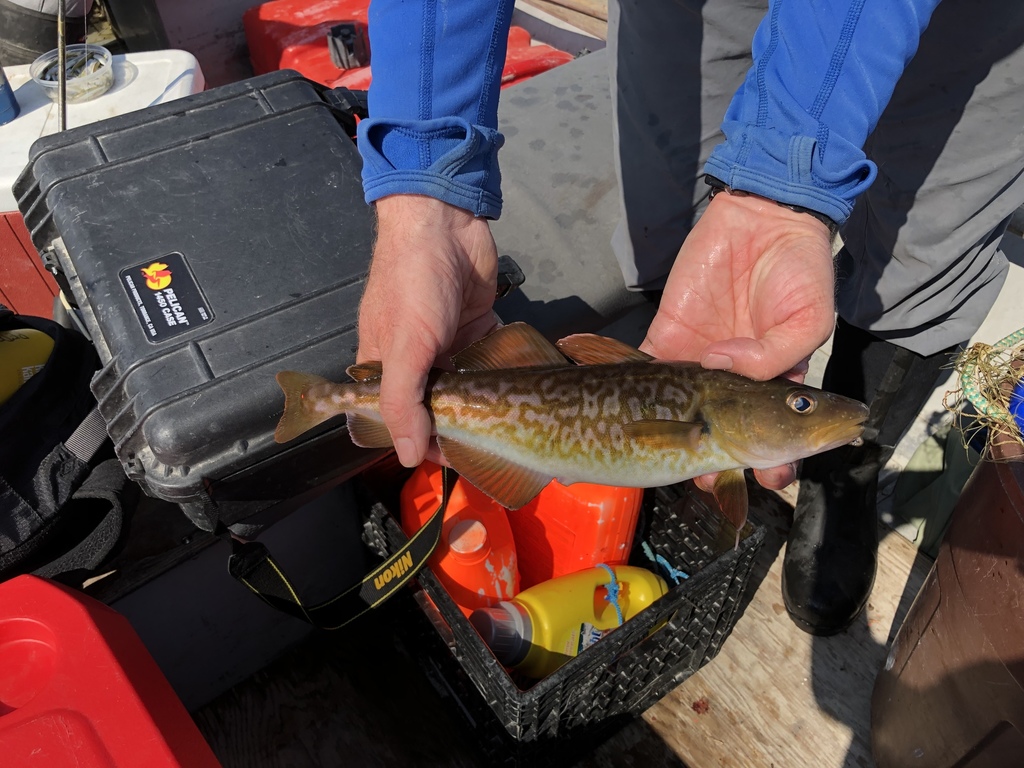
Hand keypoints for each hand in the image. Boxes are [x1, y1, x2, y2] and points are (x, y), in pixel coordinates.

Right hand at [357, 194, 499, 466]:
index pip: (394, 418)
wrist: (445, 223)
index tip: (447, 460)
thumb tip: (410, 457)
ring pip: (465, 387)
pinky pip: (489, 361)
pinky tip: (521, 392)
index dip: (416, 441)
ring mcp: (447, 344)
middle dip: (456, 425)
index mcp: (382, 368)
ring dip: (483, 404)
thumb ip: (404, 403)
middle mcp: (414, 361)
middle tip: (487, 447)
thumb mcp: (405, 347)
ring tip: (511, 427)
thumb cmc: (413, 283)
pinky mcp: (476, 328)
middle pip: (434, 407)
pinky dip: (501, 373)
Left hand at [640, 190, 835, 490]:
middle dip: (717, 465)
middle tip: (711, 482)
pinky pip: (646, 369)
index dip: (775, 462)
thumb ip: (774, 353)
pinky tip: (625, 421)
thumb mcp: (807, 318)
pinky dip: (632, 393)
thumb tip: (728, 369)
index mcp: (775, 384)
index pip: (777, 436)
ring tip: (673, 466)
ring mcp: (699, 362)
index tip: (772, 479)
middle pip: (722, 437)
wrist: (762, 219)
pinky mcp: (668, 336)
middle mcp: (734, 383)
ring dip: (672, 444)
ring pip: (680, 416)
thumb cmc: (799, 272)